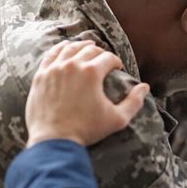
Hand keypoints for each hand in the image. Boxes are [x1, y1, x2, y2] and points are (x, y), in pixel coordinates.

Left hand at [26, 40, 149, 147]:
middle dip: (101, 52)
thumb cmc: (87, 130)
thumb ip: (134, 102)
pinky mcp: (41, 76)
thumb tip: (145, 87)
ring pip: (70, 48)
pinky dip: (60, 48)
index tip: (118, 69)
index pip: (109, 57)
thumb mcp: (118, 119)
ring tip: (88, 46)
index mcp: (92, 72)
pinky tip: (66, 47)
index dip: (116, 62)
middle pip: (90, 49)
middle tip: (105, 60)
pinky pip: (51, 55)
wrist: (53, 142)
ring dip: (82, 45)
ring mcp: (54, 69)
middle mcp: (72, 65)